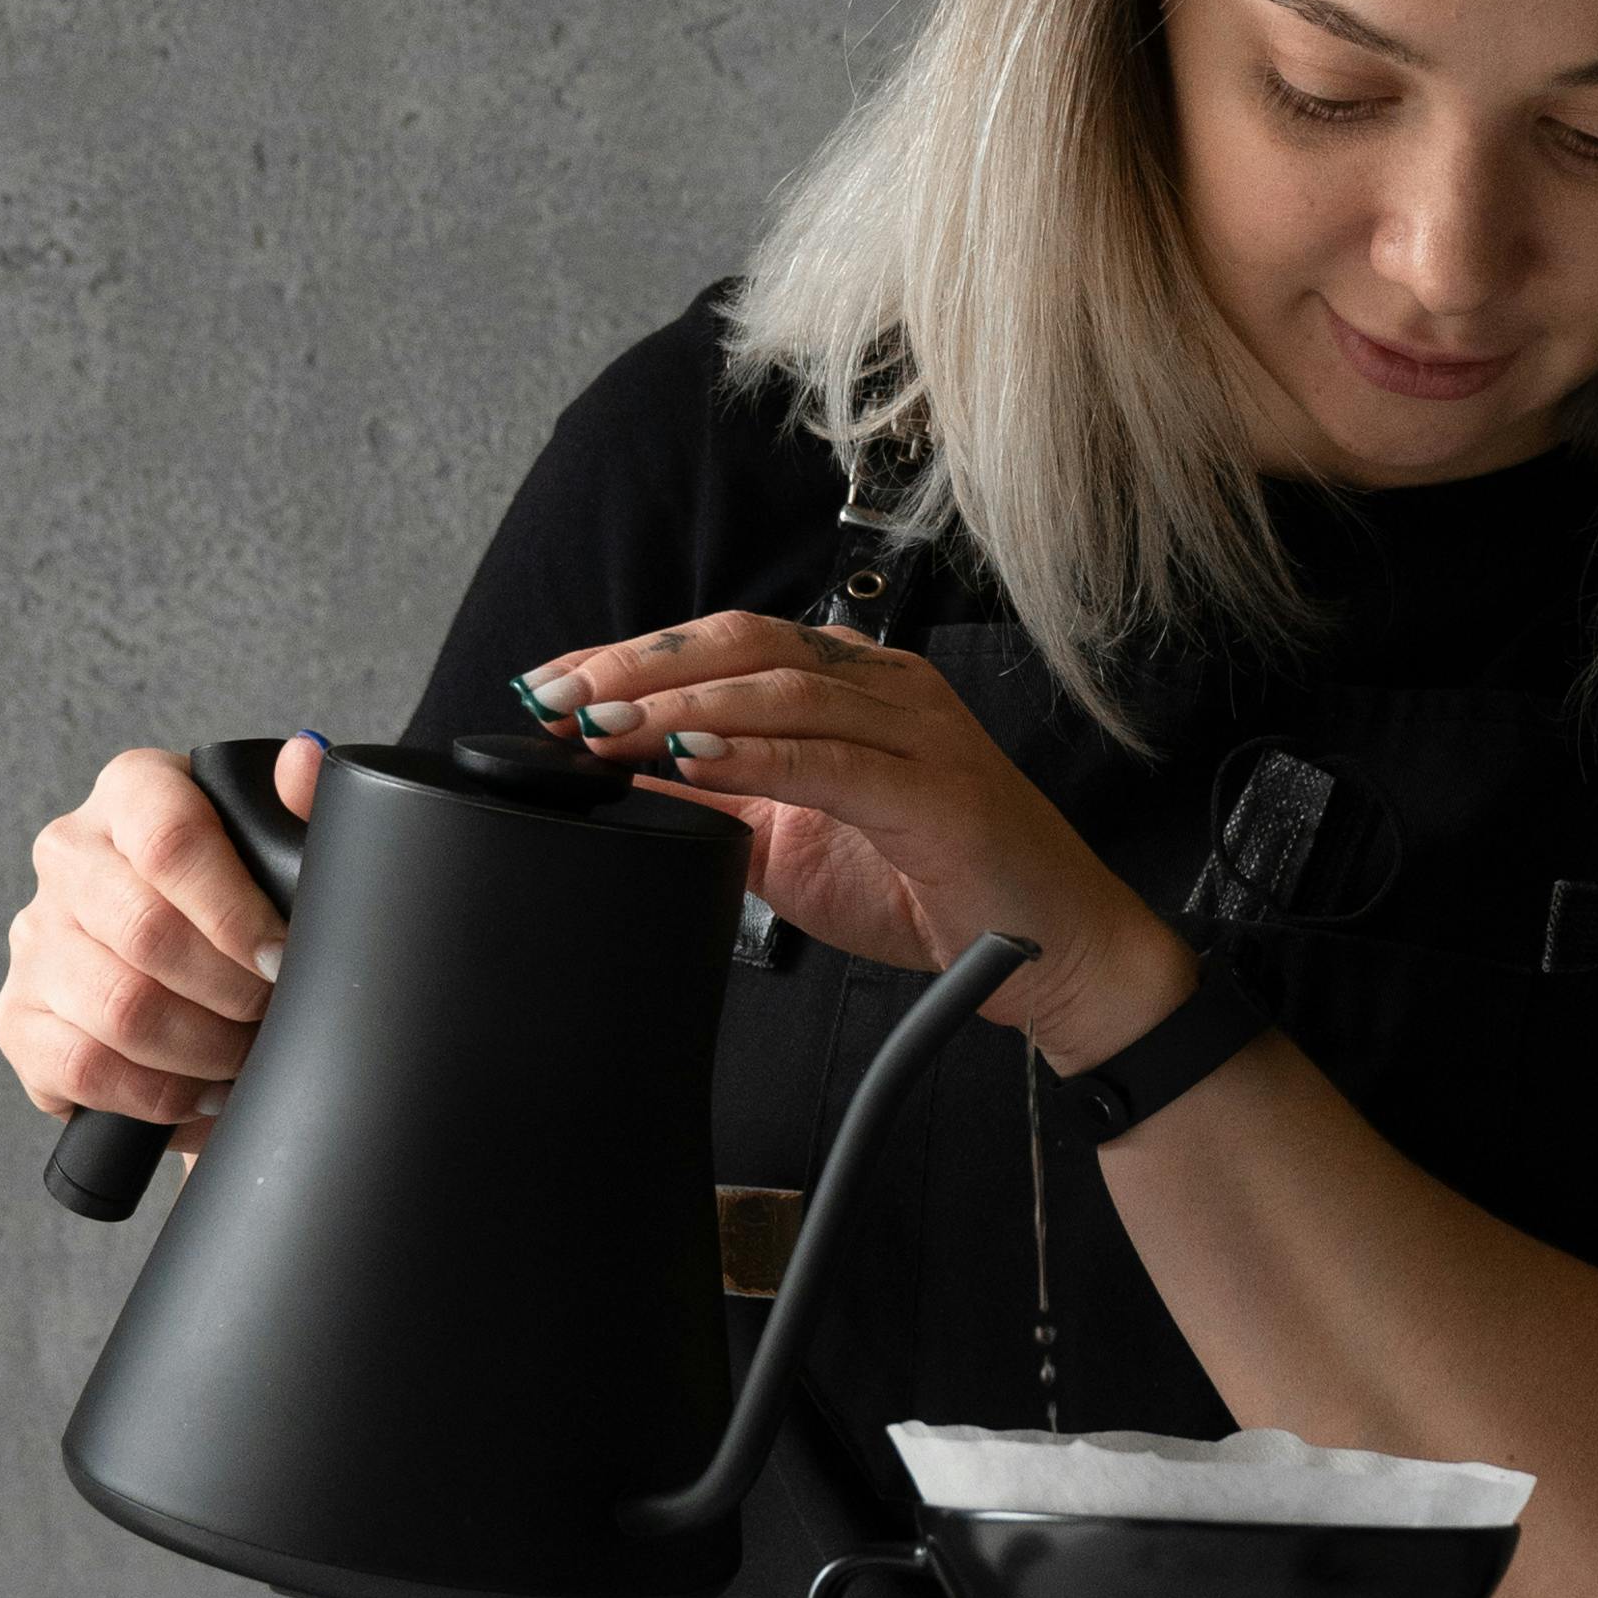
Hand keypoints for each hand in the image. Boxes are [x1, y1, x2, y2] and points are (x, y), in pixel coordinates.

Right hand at [0, 737, 320, 1154]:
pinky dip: (155, 1094)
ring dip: (203, 1049)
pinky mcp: (18, 1016)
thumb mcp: (290, 859)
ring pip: (117, 1007)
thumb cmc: (255, 913)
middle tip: (272, 1014)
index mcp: (137, 793)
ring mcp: (35, 936)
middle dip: (230, 993)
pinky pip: (80, 1067)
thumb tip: (306, 759)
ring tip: (245, 1056)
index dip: (234, 913)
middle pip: (143, 932)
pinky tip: (199, 1089)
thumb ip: (307, 808)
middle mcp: (70, 854)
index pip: (169, 841)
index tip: (283, 958)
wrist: (215, 993)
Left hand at [513, 615, 1192, 1070]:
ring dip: (679, 705)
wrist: (1050, 954)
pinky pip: (831, 759)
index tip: (547, 686)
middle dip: (637, 666)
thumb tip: (616, 782)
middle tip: (555, 699)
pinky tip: (690, 761)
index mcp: (853, 687)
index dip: (631, 655)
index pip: (726, 643)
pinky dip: (753, 756)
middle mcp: (887, 689)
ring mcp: (918, 732)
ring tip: (602, 728)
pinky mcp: (937, 791)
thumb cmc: (937, 889)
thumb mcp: (795, 843)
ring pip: (782, 688)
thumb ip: (719, 805)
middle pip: (745, 643)